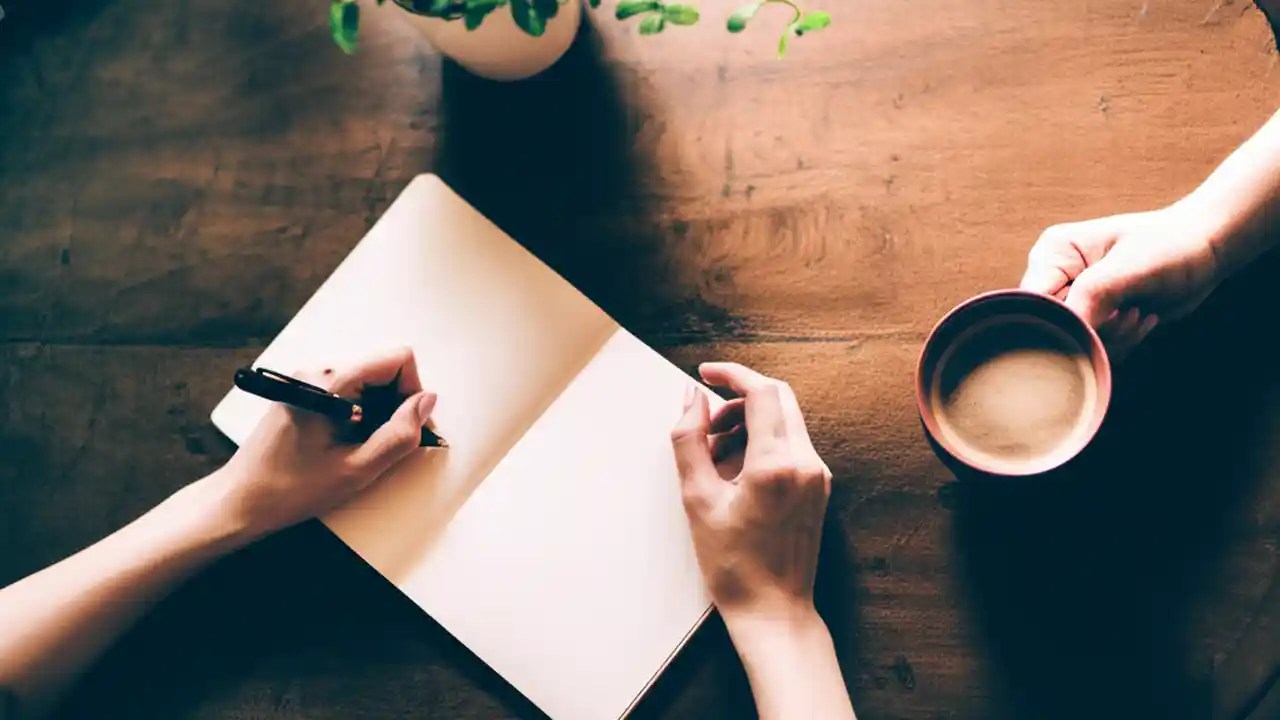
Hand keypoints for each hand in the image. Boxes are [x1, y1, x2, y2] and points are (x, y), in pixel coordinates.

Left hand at [217, 347, 436, 537]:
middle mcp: (318, 373)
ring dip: (380, 412)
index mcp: (330, 384)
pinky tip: (349, 445)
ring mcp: (309, 381)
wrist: (240, 501)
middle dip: (398, 404)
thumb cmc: (289, 490)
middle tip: (389, 444)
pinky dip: (363, 416)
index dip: (413, 391)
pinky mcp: (306, 395)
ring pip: (369, 383)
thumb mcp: (356, 469)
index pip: (396, 359)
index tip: (411, 426)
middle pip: (383, 369)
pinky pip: (350, 393)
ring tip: (365, 449)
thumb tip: (427, 402)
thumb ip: (399, 435)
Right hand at [670, 362, 831, 624]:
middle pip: (779, 398)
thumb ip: (689, 441)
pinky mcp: (820, 487)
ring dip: (749, 421)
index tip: (705, 374)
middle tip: (706, 423)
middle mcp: (807, 463)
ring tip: (715, 455)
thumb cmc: (733, 566)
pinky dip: (762, 442)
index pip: (762, 391)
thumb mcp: (697, 500)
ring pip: (785, 420)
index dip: (731, 374)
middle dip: (739, 399)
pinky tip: (735, 472)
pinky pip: (792, 445)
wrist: (773, 611)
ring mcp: (818, 475)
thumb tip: (691, 398)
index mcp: (776, 464)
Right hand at [1021, 200, 1223, 353]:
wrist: (1206, 250)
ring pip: (1075, 342)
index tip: (1100, 320)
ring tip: (1139, 311)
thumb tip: (1068, 330)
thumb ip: (1093, 294)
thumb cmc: (1172, 246)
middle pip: (1054, 326)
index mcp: (1053, 253)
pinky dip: (1121, 343)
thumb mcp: (1131, 266)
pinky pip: (1093, 347)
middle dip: (1096, 329)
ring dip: (1114, 337)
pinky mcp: (1093, 317)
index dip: (1062, 319)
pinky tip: (1141, 318)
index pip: (1034, 301)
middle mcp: (1057, 277)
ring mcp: (1074, 298)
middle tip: (1129, 312)